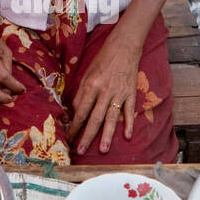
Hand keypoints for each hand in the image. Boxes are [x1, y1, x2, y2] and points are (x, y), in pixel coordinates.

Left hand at [68, 34, 140, 155]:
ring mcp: (119, 93)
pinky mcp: (131, 93)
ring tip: (102, 149)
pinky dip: (129, 123)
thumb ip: (81, 93)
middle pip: (94, 118)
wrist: (124, 47)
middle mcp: (104, 91)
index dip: (74, 126)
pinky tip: (127, 136)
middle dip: (86, 136)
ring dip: (106, 135)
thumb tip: (75, 111)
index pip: (80, 111)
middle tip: (80, 151)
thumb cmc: (103, 60)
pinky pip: (129, 111)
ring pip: (111, 118)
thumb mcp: (87, 73)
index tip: (69, 137)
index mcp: (91, 86)